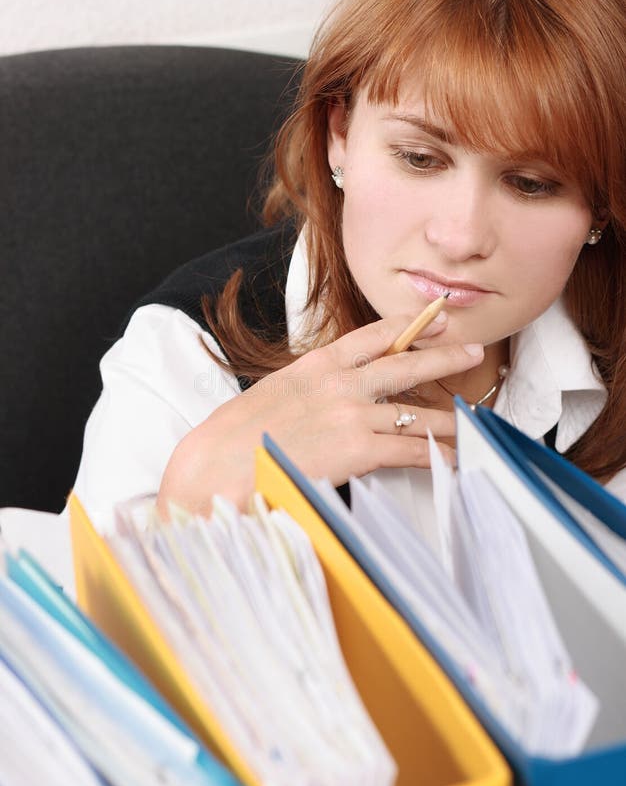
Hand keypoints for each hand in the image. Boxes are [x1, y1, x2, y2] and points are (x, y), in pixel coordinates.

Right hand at [156, 314, 483, 516]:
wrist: (214, 467)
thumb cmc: (234, 438)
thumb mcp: (273, 396)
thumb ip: (310, 391)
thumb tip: (330, 400)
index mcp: (316, 364)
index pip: (372, 335)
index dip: (408, 325)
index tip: (433, 318)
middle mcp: (339, 382)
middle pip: (405, 364)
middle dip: (444, 356)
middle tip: (471, 351)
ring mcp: (351, 414)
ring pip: (415, 413)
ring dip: (448, 418)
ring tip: (472, 421)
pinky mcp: (357, 449)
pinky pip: (409, 450)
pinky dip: (436, 454)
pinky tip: (451, 456)